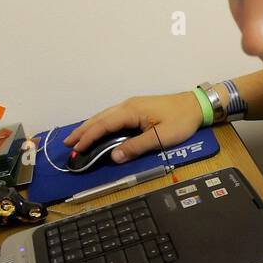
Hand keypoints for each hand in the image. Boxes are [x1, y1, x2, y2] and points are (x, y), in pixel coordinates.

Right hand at [63, 91, 203, 162]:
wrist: (196, 105)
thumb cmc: (181, 120)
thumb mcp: (161, 137)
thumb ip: (137, 146)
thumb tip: (114, 157)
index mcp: (131, 111)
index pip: (103, 125)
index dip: (88, 137)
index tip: (76, 149)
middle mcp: (127, 106)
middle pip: (99, 118)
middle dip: (82, 131)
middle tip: (67, 144)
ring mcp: (131, 106)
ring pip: (104, 116)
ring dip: (89, 127)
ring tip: (76, 138)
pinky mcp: (137, 108)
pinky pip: (112, 116)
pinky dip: (100, 124)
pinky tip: (97, 130)